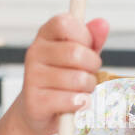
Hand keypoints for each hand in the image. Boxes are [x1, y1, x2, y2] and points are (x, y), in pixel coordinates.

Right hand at [16, 13, 109, 134]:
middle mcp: (34, 53)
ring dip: (88, 87)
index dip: (83, 36)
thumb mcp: (79, 56)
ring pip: (77, 79)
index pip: (64, 23)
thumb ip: (92, 39)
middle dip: (92, 66)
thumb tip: (103, 24)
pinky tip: (75, 103)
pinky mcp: (35, 101)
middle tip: (88, 73)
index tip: (86, 47)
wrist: (36, 111)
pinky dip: (80, 103)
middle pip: (75, 53)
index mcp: (45, 36)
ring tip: (80, 89)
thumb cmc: (61, 80)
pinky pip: (71, 100)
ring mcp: (32, 77)